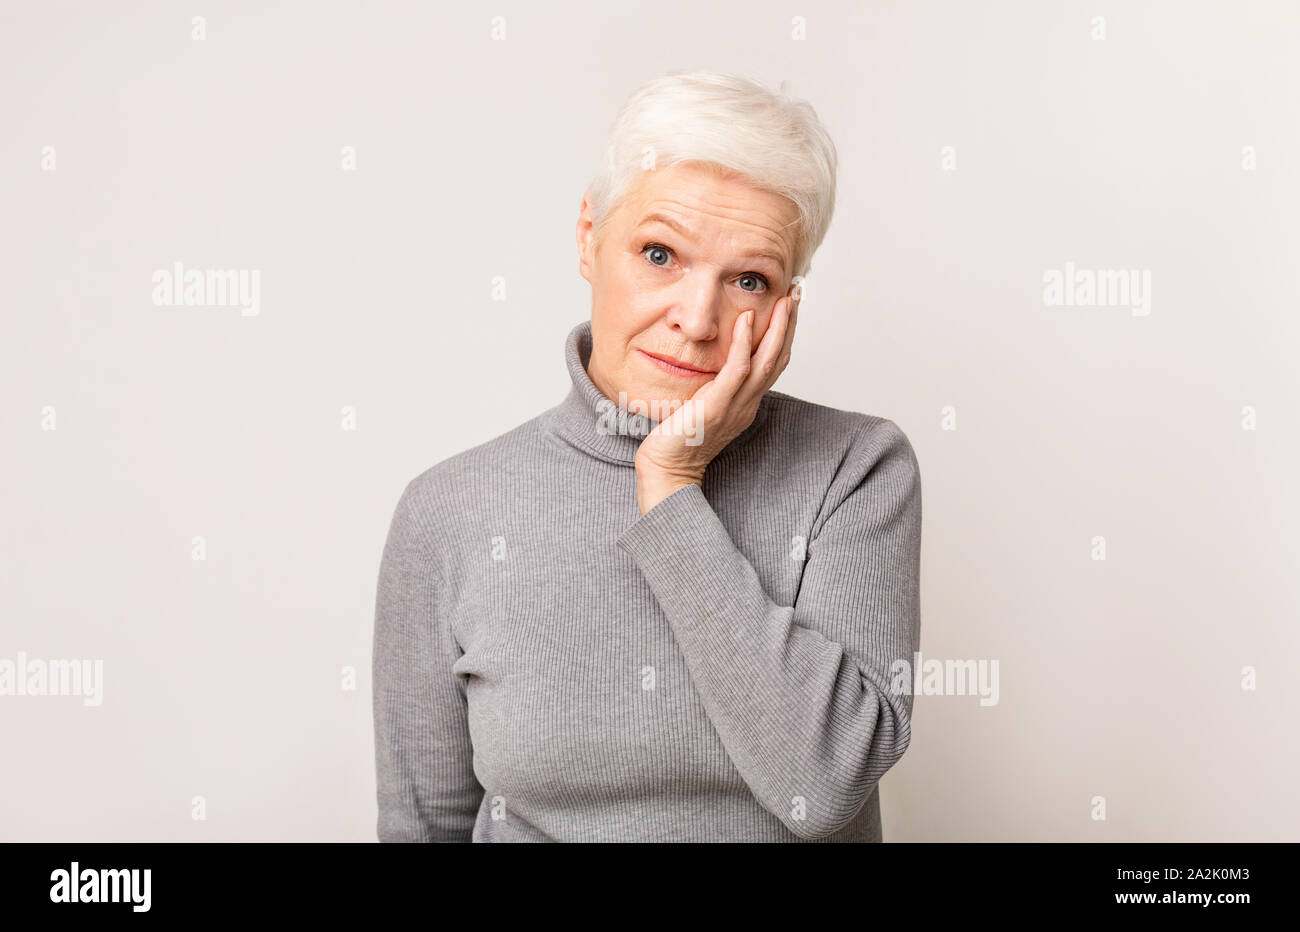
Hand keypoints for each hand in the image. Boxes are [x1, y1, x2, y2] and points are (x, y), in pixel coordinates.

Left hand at [634, 291, 799, 513]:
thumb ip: (713, 386)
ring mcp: (735, 406)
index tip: (788, 306)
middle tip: (797, 294)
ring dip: (777, 329)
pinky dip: (744, 343)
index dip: (784, 335)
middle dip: (789, 325)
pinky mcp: (716, 406)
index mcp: (746, 404)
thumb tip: (711, 364)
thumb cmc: (678, 441)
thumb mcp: (702, 406)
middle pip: (778, 359)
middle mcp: (747, 404)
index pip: (772, 364)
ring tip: (784, 300)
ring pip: (766, 362)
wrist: (667, 471)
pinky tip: (746, 320)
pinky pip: (737, 371)